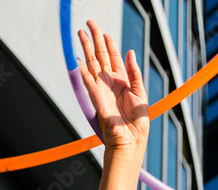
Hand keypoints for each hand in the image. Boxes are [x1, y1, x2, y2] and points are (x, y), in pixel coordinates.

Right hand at [77, 21, 148, 150]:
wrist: (129, 138)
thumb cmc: (138, 121)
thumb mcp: (141, 92)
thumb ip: (134, 72)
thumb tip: (130, 52)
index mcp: (122, 81)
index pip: (113, 57)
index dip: (109, 44)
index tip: (105, 32)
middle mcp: (110, 82)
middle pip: (100, 55)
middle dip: (95, 38)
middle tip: (89, 23)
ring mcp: (101, 88)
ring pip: (91, 62)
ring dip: (86, 47)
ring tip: (80, 32)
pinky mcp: (95, 95)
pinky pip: (86, 78)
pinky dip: (81, 68)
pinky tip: (76, 57)